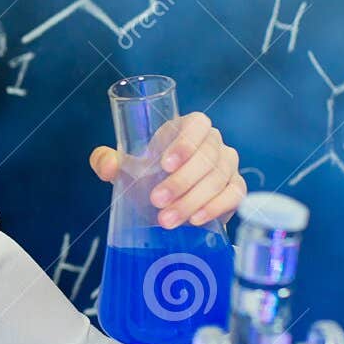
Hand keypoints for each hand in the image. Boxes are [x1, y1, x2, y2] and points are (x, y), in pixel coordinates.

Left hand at [89, 111, 244, 227]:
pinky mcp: (235, 188)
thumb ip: (107, 162)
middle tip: (156, 201)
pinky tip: (196, 219)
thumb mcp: (126, 169)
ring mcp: (227, 165)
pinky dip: (215, 207)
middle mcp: (213, 143)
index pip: (197, 124)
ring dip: (192, 200)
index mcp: (187, 128)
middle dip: (181, 181)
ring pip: (218, 178)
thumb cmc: (149, 178)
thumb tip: (107, 164)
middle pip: (207, 156)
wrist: (169, 205)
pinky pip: (234, 195)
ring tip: (167, 219)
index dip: (185, 142)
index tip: (165, 164)